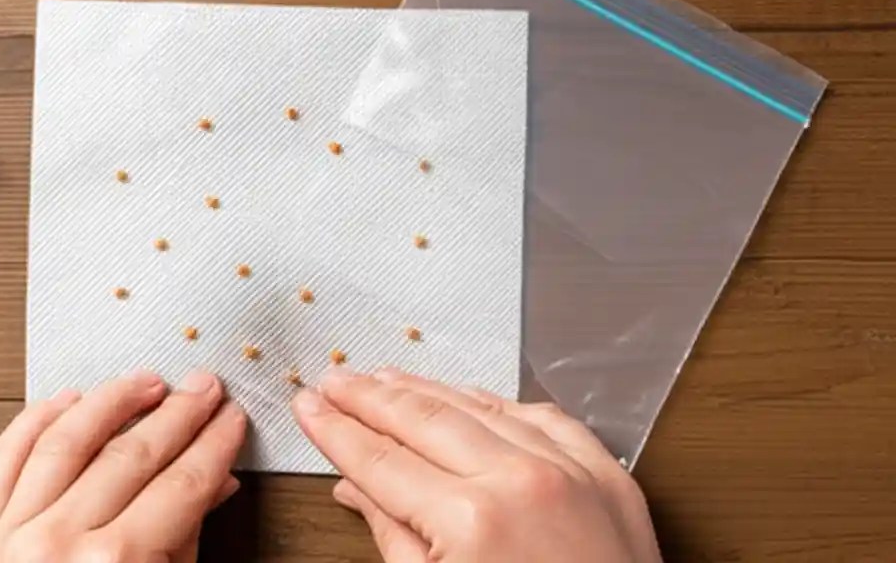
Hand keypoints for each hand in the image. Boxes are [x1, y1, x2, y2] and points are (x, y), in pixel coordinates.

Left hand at [0, 369, 246, 562]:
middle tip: (204, 387)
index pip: (182, 484)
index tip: (233, 419)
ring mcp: (12, 535)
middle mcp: (61, 545)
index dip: (214, 445)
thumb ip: (182, 547)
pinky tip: (66, 400)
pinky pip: (5, 458)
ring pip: (67, 439)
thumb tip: (211, 490)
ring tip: (145, 381)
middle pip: (134, 454)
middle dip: (178, 413)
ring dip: (112, 401)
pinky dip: (36, 422)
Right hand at [293, 367, 660, 562]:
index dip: (337, 431)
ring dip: (424, 390)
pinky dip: (497, 403)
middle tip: (334, 382)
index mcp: (470, 523)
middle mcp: (519, 482)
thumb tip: (354, 487)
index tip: (310, 408)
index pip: (380, 460)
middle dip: (369, 397)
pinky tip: (466, 395)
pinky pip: (542, 417)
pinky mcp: (605, 474)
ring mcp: (569, 471)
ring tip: (383, 378)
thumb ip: (393, 536)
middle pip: (422, 420)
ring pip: (478, 406)